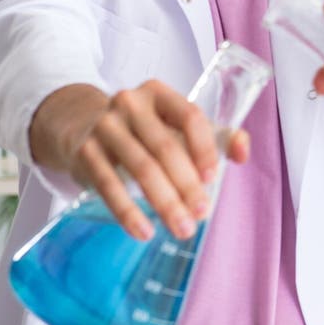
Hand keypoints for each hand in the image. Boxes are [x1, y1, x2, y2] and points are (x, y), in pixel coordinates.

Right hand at [58, 80, 249, 241]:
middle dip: (187, 185)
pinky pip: (108, 184)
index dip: (204, 148)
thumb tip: (243, 151)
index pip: (189, 115)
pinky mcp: (86, 151)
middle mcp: (130, 103)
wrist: (81, 124)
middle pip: (165, 147)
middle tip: (201, 214)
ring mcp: (106, 125)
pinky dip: (127, 212)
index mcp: (159, 93)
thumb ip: (214, 136)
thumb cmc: (141, 129)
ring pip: (141, 167)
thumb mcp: (174, 124)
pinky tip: (143, 232)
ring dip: (164, 203)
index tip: (213, 178)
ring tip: (182, 228)